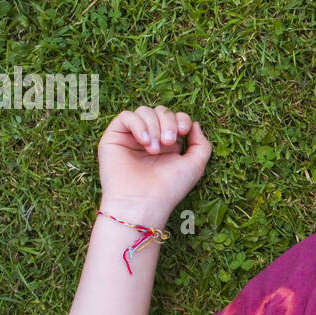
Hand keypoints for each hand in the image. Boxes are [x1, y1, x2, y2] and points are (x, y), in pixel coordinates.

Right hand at [97, 105, 211, 223]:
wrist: (143, 203)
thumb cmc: (169, 188)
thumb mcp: (195, 165)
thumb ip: (201, 144)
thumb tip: (195, 123)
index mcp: (168, 144)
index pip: (175, 118)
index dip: (181, 119)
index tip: (183, 131)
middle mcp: (150, 139)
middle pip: (161, 111)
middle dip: (168, 122)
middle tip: (168, 142)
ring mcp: (131, 138)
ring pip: (144, 111)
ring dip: (154, 126)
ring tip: (154, 149)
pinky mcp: (114, 138)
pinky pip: (126, 116)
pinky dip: (138, 124)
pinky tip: (144, 142)